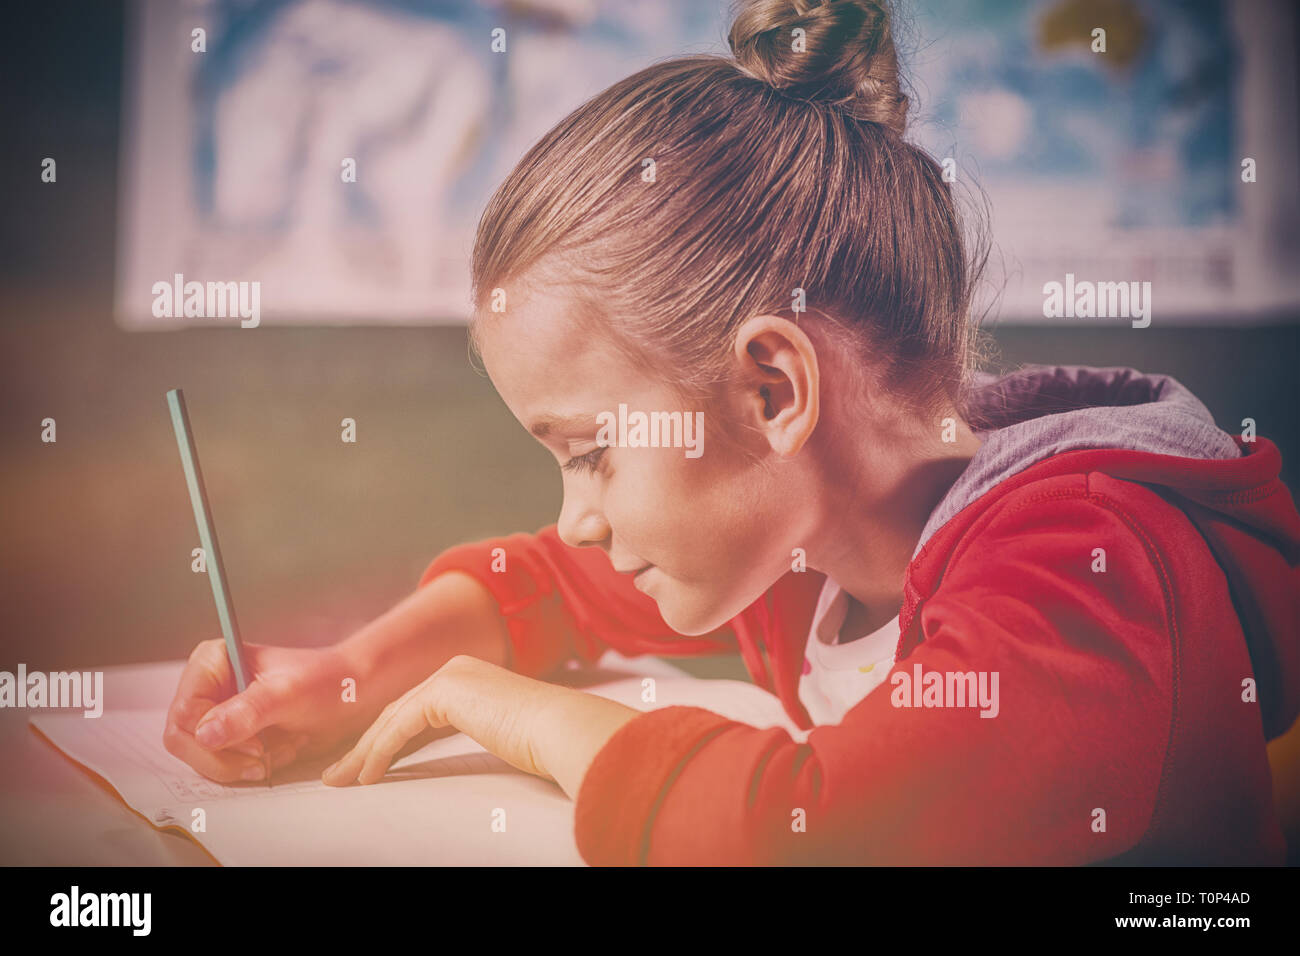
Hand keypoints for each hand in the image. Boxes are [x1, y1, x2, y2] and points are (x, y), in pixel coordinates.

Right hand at [163, 640, 375, 782]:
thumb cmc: (327, 681)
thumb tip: (204, 734)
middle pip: (187, 742)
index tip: (254, 746)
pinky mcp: (232, 734)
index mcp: (212, 662)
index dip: (212, 739)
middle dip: (229, 756)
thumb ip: (247, 712)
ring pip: (205, 758)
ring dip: (247, 762)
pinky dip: (255, 765)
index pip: (184, 714)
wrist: (354, 693)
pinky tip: (284, 749)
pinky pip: (225, 765)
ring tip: (285, 744)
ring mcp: (218, 712)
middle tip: (267, 755)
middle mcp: (208, 686)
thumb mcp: (288, 694)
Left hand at [321, 655, 641, 798]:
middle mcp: (457, 668)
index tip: (364, 768)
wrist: (561, 729)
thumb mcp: (504, 733)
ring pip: (393, 719)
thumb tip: (477, 749)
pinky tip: (368, 776)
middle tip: (338, 774)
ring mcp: (450, 675)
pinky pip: (400, 726)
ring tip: (339, 780)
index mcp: (470, 676)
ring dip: (362, 752)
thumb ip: (481, 731)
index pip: (416, 711)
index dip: (385, 740)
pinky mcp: (445, 691)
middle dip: (364, 745)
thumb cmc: (546, 740)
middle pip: (398, 712)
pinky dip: (379, 753)